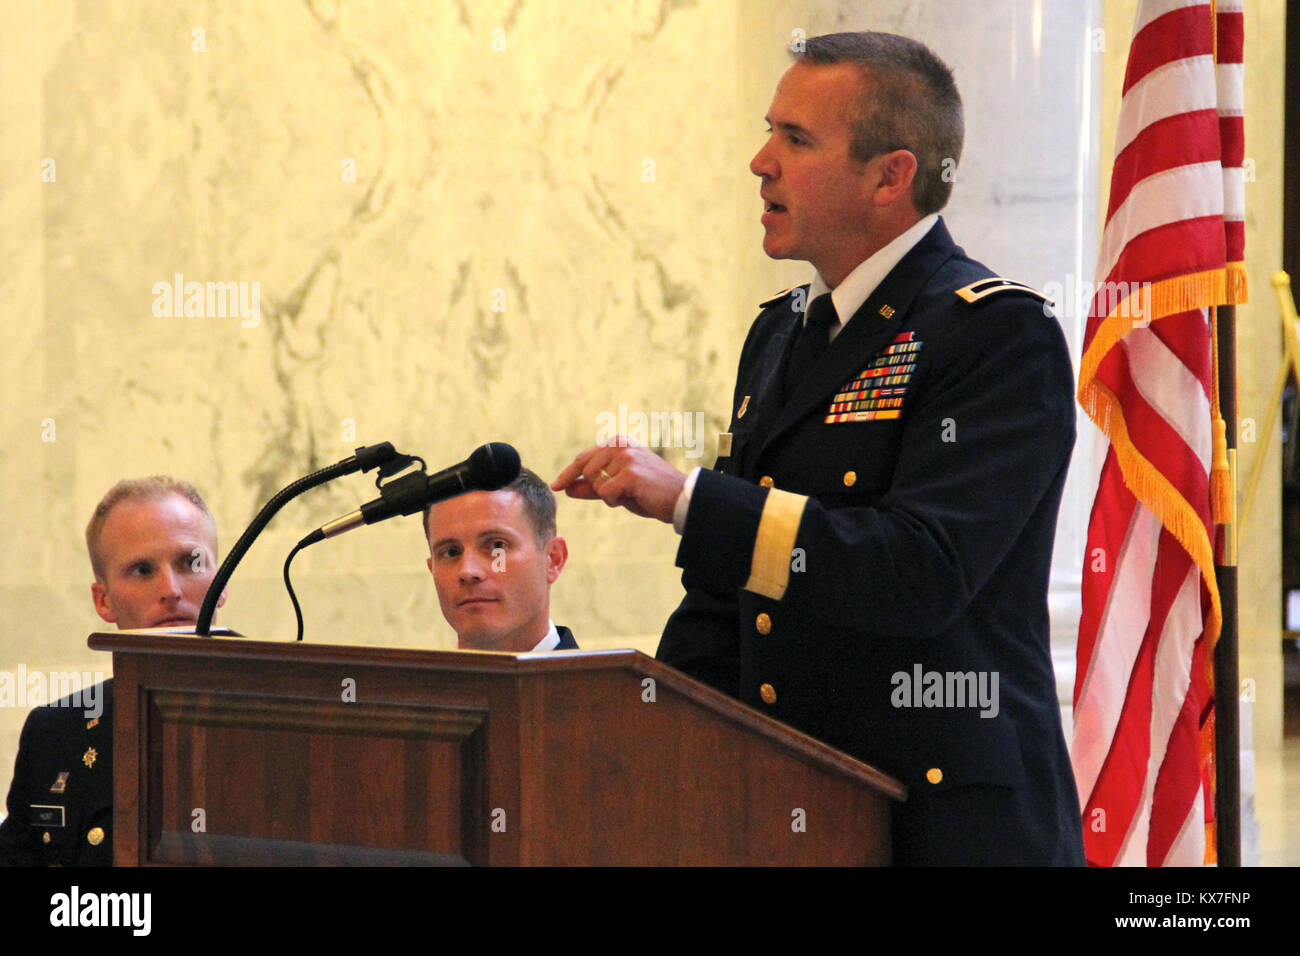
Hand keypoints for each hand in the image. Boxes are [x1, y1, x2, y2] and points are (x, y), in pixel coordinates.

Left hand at [552, 438, 686, 523]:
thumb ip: (591, 486)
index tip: (555, 486)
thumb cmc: (649, 493)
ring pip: (595, 483)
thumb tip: (566, 488)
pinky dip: (616, 501)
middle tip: (623, 493)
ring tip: (631, 493)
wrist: (679, 499)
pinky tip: (635, 497)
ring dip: (609, 495)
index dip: (569, 474)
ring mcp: (625, 456)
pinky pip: (606, 493)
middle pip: (586, 471)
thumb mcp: (617, 488)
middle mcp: (620, 444)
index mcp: (617, 442)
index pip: (584, 458)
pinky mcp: (630, 472)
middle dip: (598, 489)